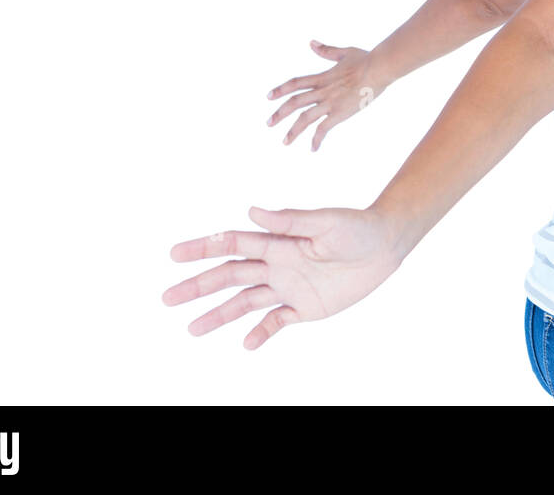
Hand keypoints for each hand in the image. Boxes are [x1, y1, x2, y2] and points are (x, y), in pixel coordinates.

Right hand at [162, 205, 403, 348]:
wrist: (385, 246)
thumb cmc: (357, 227)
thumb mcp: (326, 221)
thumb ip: (290, 220)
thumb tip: (252, 210)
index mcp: (278, 242)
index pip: (233, 244)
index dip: (203, 248)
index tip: (175, 254)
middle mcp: (277, 264)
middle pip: (230, 276)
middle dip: (198, 286)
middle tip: (167, 297)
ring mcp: (289, 287)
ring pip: (245, 302)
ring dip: (218, 314)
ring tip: (192, 329)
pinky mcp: (305, 307)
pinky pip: (276, 322)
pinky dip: (260, 333)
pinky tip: (245, 344)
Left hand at [266, 40, 385, 150]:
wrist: (379, 68)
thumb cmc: (366, 59)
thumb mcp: (344, 52)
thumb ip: (326, 51)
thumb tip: (312, 43)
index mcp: (322, 77)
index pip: (295, 84)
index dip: (281, 90)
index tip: (269, 96)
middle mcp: (322, 91)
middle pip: (294, 103)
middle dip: (279, 113)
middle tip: (268, 123)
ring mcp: (330, 103)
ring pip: (305, 118)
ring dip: (293, 131)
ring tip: (285, 142)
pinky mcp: (340, 113)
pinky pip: (324, 129)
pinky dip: (317, 139)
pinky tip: (313, 149)